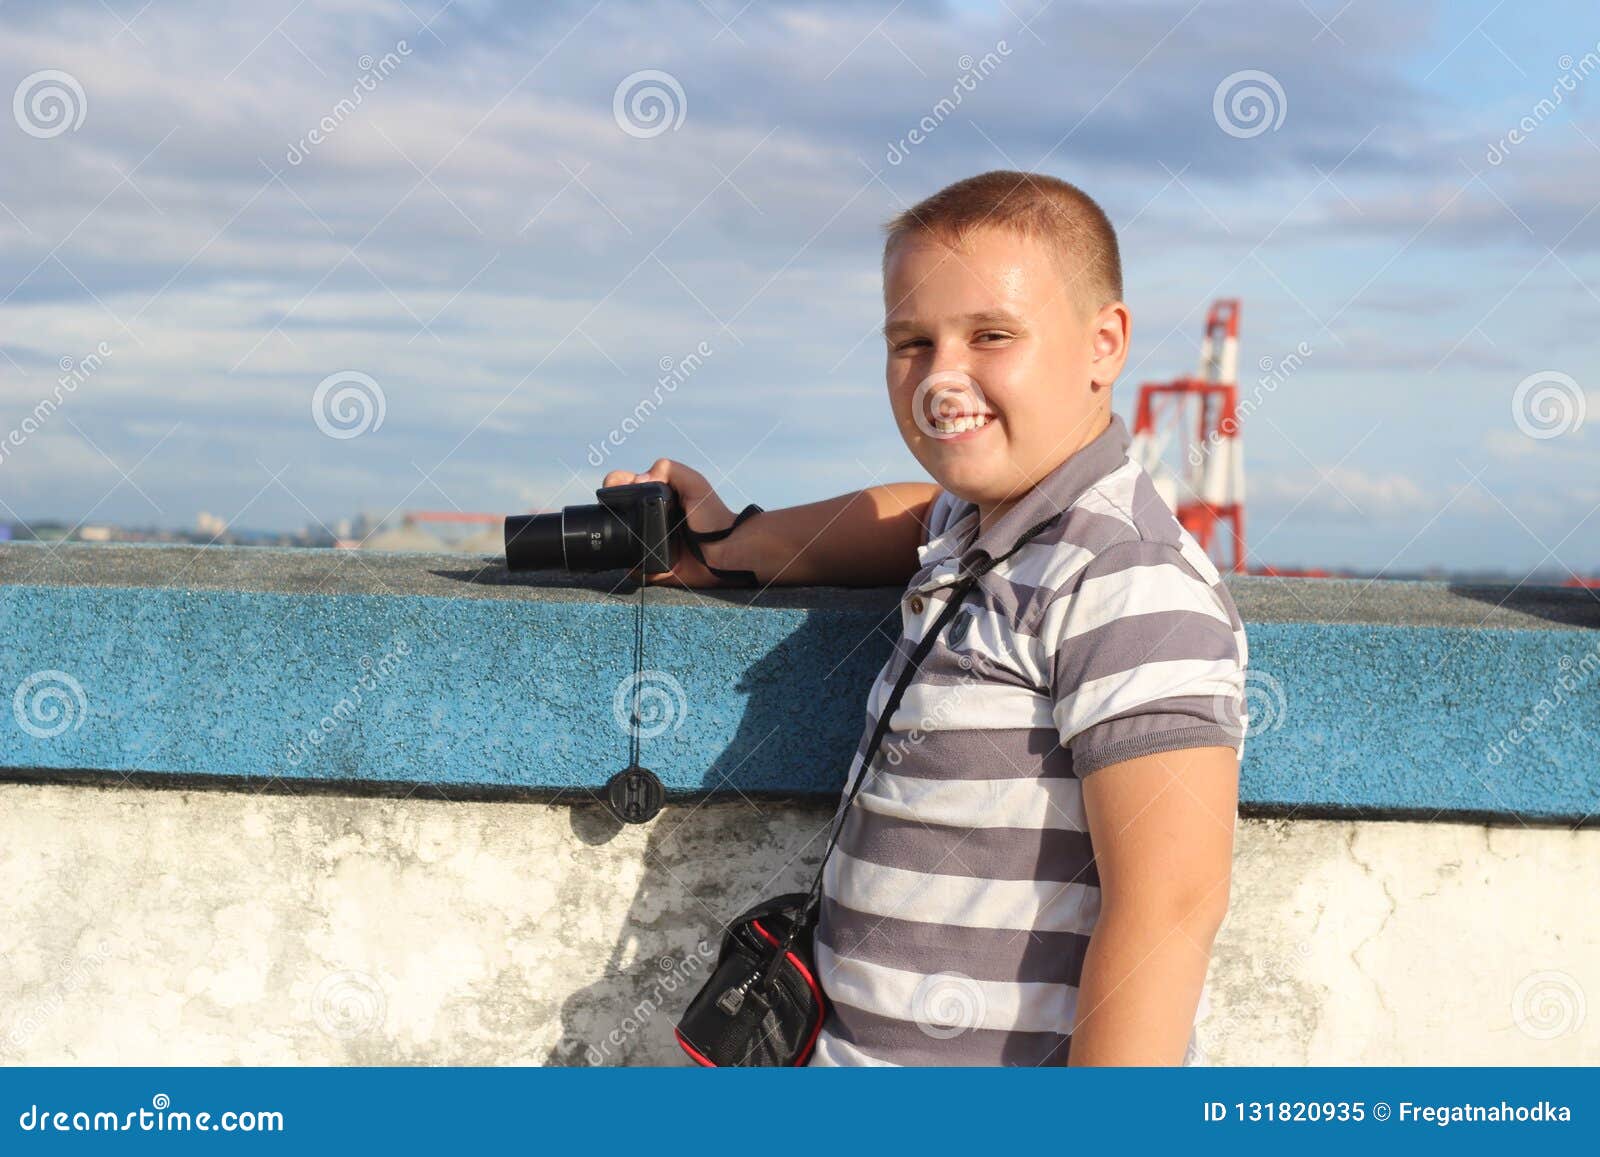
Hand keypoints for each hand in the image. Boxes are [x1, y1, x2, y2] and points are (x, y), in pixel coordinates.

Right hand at [601, 458, 754, 588]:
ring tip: (628, 539)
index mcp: (657, 497)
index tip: (616, 487)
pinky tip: (640, 562)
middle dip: (611, 512)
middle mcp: (650, 519)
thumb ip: (670, 470)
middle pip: (617, 514)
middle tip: (619, 513)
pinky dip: (634, 568)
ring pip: (622, 542)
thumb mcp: (694, 483)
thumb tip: (641, 478)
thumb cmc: (713, 515)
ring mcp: (651, 544)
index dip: (615, 484)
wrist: (725, 550)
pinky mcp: (655, 567)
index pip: (625, 486)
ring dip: (619, 541)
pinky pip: (635, 570)